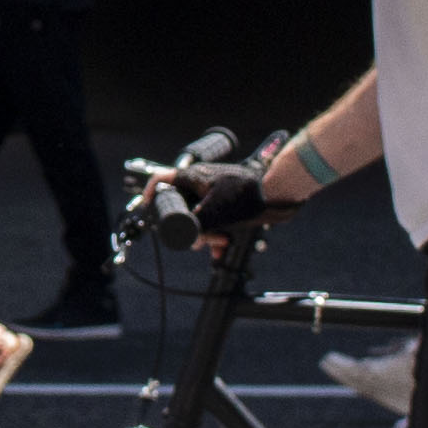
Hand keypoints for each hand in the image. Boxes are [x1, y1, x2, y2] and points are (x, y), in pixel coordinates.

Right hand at [146, 133, 285, 238]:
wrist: (277, 192)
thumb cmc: (247, 195)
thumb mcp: (216, 213)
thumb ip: (198, 229)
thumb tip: (192, 244)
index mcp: (193, 177)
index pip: (162, 180)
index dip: (152, 195)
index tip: (150, 211)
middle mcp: (200, 182)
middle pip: (181, 206)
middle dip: (189, 228)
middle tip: (202, 241)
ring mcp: (213, 192)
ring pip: (198, 216)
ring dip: (207, 234)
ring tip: (222, 243)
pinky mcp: (225, 202)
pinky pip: (213, 219)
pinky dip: (216, 234)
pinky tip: (221, 251)